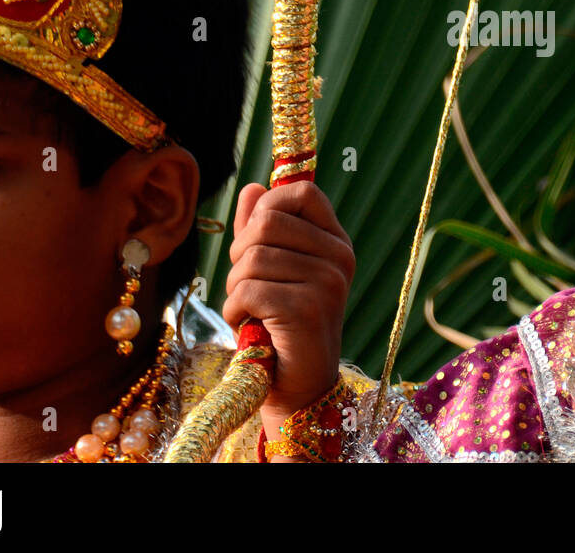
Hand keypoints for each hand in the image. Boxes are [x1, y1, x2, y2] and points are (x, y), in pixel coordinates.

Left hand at [222, 181, 354, 440]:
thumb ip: (261, 229)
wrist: (297, 388)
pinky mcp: (307, 309)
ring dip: (235, 286)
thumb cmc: (281, 326)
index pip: (303, 192)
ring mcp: (328, 282)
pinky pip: (249, 289)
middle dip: (241, 252)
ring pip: (253, 257)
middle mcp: (339, 258)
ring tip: (249, 309)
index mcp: (336, 242)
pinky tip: (249, 324)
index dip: (269, 205)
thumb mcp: (273, 270)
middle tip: (247, 285)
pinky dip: (236, 309)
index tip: (257, 237)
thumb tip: (252, 187)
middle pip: (267, 221)